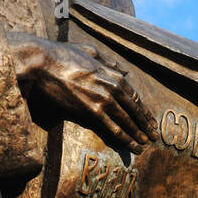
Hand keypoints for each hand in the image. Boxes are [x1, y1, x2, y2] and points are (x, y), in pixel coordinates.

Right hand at [8, 33, 158, 153]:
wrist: (43, 64)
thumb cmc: (62, 55)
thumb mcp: (90, 51)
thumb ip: (109, 61)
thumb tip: (124, 70)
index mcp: (113, 73)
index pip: (134, 95)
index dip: (143, 109)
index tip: (148, 118)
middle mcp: (113, 87)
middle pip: (134, 109)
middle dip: (145, 123)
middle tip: (154, 135)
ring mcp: (104, 99)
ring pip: (127, 121)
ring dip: (138, 134)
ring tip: (145, 144)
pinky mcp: (92, 111)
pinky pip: (113, 128)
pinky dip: (125, 139)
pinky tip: (132, 146)